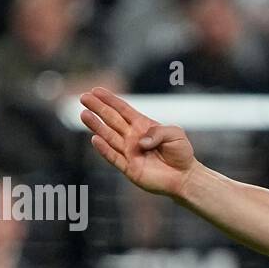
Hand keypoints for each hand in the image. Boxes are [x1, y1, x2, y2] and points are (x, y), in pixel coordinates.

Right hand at [80, 87, 197, 198]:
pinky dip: (104, 149)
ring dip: (96, 126)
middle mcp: (132, 137)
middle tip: (83, 97)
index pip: (123, 110)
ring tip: (84, 114)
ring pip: (109, 136)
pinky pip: (114, 157)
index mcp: (142, 126)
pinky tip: (95, 139)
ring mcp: (129, 152)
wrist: (184, 177)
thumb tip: (140, 142)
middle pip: (112, 120)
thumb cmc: (181, 153)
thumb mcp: (175, 134)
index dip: (110, 100)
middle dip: (98, 108)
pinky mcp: (129, 168)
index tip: (96, 90)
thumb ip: (158, 132)